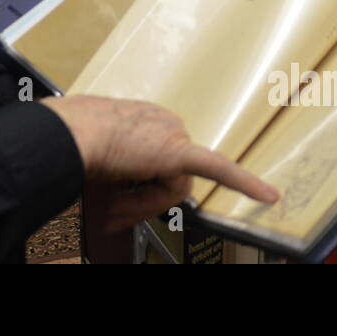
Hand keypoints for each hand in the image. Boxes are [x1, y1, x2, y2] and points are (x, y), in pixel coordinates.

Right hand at [41, 95, 279, 232]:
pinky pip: (218, 169)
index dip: (136, 192)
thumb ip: (112, 168)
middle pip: (167, 179)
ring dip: (143, 205)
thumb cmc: (72, 139)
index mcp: (148, 120)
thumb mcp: (96, 154)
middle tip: (110, 214)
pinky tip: (268, 196)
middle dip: (139, 202)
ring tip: (112, 208)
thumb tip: (104, 190)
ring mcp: (173, 136)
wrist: (68, 133)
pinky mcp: (177, 152)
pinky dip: (245, 183)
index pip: (156, 166)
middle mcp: (165, 123)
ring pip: (172, 188)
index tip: (111, 203)